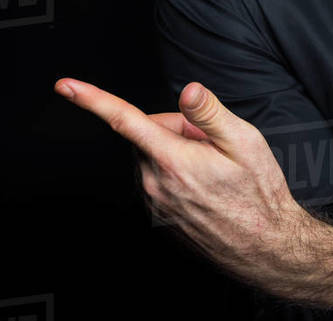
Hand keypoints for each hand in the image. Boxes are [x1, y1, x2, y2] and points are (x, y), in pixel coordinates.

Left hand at [53, 77, 332, 304]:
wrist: (266, 247)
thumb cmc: (259, 194)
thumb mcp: (244, 142)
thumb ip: (209, 113)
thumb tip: (187, 90)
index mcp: (172, 160)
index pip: (124, 120)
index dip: (92, 99)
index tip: (65, 86)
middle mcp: (155, 184)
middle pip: (151, 133)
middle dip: (179, 128)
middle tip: (215, 145)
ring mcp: (156, 203)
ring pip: (156, 157)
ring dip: (180, 153)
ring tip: (216, 171)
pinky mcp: (161, 216)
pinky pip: (161, 180)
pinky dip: (180, 174)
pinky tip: (208, 187)